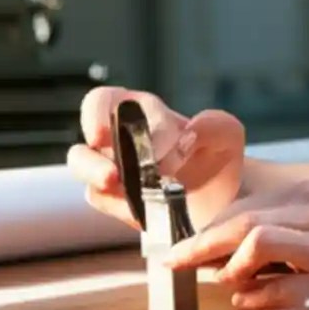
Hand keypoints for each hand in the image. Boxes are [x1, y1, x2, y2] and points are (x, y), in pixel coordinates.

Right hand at [66, 86, 246, 230]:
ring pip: (81, 162)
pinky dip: (118, 203)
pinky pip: (101, 197)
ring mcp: (111, 168)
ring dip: (92, 170)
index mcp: (140, 112)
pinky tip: (141, 209)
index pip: (110, 100)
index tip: (139, 138)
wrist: (220, 203)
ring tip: (112, 181)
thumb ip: (216, 124)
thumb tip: (191, 128)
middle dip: (93, 136)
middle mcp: (118, 137)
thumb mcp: (227, 137)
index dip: (110, 112)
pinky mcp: (114, 200)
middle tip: (106, 156)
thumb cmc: (216, 160)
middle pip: (87, 125)